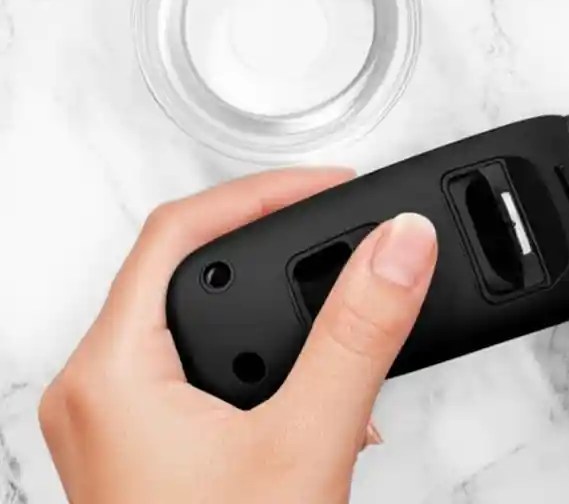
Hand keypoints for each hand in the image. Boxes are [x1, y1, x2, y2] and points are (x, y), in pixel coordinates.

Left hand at [39, 169, 438, 503]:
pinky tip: (317, 402)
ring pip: (196, 325)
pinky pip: (197, 376)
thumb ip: (359, 335)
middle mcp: (97, 392)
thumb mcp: (308, 443)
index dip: (264, 192)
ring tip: (344, 320)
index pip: (180, 230)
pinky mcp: (142, 455)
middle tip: (344, 232)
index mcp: (112, 372)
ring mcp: (114, 426)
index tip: (334, 185)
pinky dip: (262, 368)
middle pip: (186, 270)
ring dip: (277, 317)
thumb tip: (399, 246)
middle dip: (277, 251)